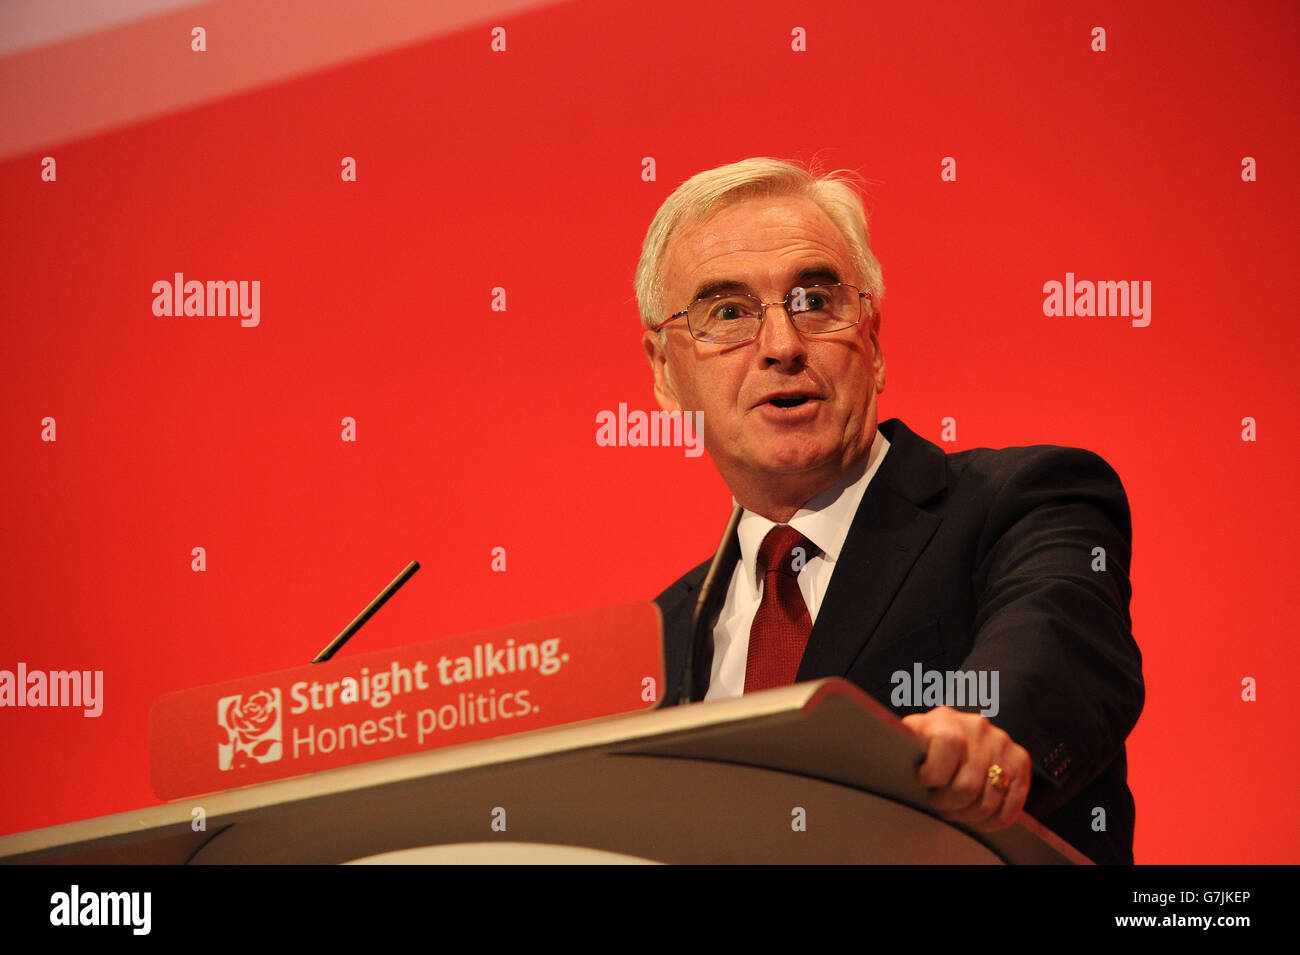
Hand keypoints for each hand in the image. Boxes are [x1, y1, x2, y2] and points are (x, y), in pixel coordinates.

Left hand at [899, 706, 1031, 831]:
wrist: (959, 730)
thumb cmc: (929, 739)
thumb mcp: (913, 735)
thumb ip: (903, 741)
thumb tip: (882, 743)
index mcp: (947, 720)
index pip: (948, 746)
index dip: (932, 773)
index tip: (921, 780)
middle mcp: (979, 729)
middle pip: (967, 785)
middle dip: (947, 803)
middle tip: (937, 802)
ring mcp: (1003, 745)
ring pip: (988, 801)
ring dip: (966, 815)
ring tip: (953, 809)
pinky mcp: (1020, 762)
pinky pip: (1010, 807)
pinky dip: (990, 821)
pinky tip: (975, 817)